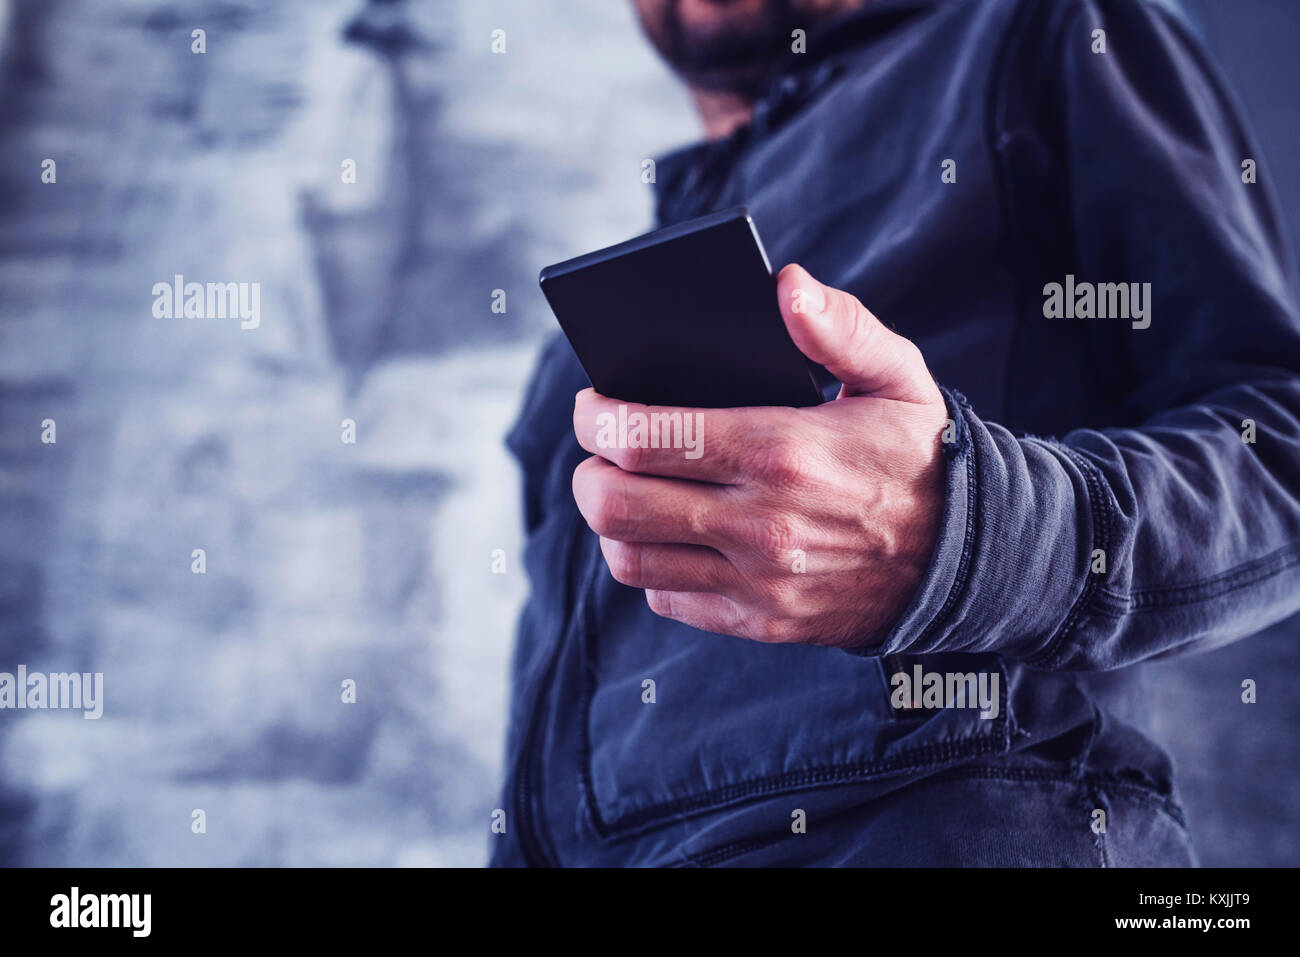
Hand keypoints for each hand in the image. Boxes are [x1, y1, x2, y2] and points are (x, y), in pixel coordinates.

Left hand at [572, 263, 947, 648]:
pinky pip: (668, 598)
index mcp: (782, 450)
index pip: (645, 438)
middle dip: (588, 470)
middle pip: (615, 504)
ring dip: (611, 523)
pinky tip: (672, 536)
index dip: (596, 418)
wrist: (972, 559)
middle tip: (600, 451)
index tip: (592, 405)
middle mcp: (761, 523)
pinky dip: (653, 567)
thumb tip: (785, 283)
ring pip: (629, 559)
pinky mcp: (762, 621)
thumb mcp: (898, 376)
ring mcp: (758, 581)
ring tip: (628, 492)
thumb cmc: (920, 456)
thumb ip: (839, 326)